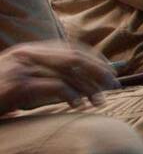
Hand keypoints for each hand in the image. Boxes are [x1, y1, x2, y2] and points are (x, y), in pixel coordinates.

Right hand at [0, 41, 119, 115]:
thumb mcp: (20, 80)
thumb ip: (44, 76)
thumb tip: (80, 84)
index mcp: (29, 50)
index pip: (71, 49)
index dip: (95, 60)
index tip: (110, 74)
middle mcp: (26, 55)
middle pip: (74, 58)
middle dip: (98, 72)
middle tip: (114, 86)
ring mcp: (21, 68)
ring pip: (67, 72)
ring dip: (88, 87)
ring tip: (100, 100)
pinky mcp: (17, 85)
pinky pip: (54, 86)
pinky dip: (71, 94)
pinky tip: (78, 104)